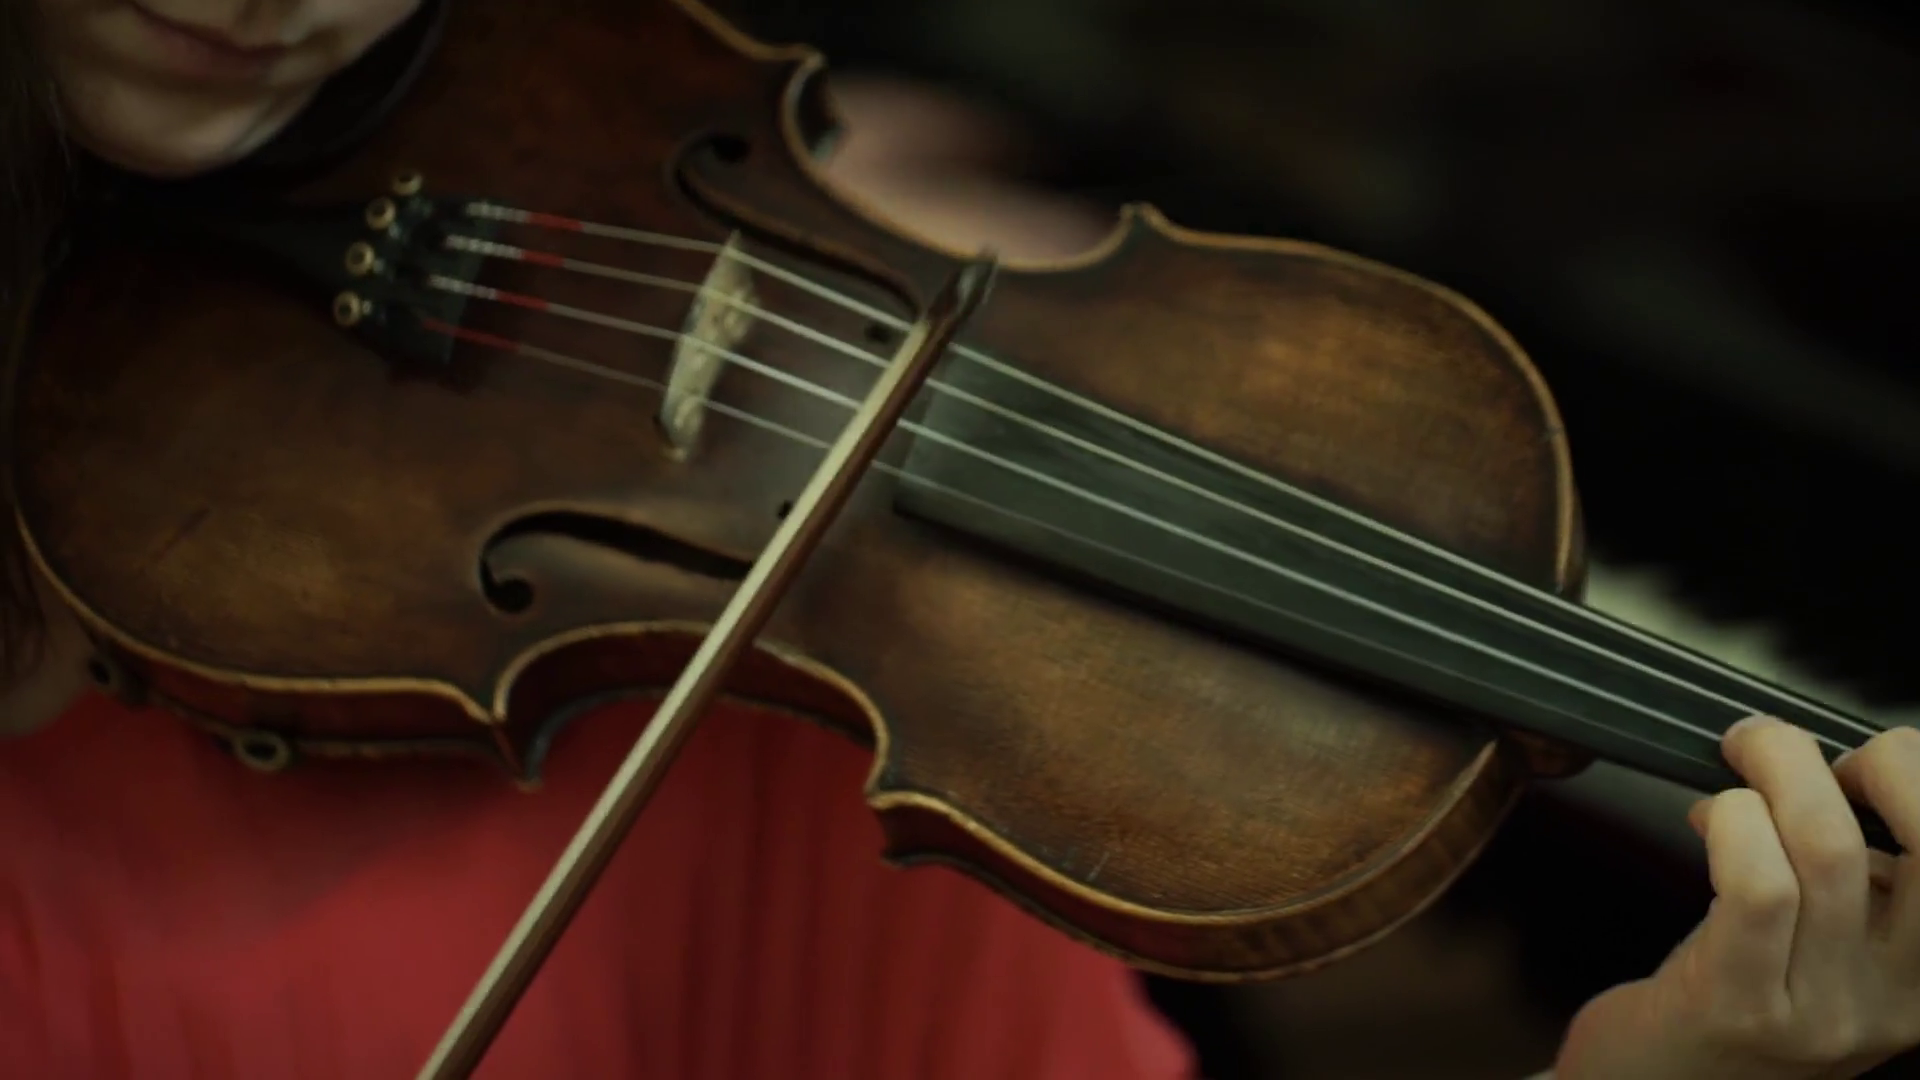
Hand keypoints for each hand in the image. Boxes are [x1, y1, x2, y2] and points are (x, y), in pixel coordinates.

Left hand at [1552, 716, 1919, 1079]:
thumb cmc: (1735, 992)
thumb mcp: (1831, 941)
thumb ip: (1857, 873)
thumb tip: (1841, 768)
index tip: (1875, 761)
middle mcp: (1895, 1003)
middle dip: (1882, 761)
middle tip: (1801, 747)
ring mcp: (1822, 1012)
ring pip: (1828, 851)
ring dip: (1777, 771)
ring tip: (1741, 758)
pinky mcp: (1741, 1007)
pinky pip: (1759, 887)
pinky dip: (1734, 821)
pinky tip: (1710, 817)